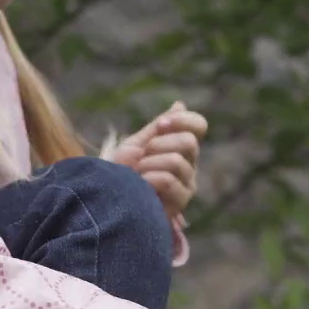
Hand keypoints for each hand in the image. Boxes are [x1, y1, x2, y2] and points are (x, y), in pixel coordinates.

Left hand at [108, 101, 201, 220]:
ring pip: (176, 161)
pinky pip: (168, 180)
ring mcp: (187, 186)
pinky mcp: (179, 203)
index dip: (182, 120)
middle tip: (139, 155)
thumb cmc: (122, 174)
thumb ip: (157, 128)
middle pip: (189, 142)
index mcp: (181, 148)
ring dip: (148, 163)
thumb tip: (179, 104)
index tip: (160, 125)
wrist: (109, 202)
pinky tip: (138, 185)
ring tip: (134, 174)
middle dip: (158, 144)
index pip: (198, 126)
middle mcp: (189, 166)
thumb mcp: (136, 145)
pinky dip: (148, 178)